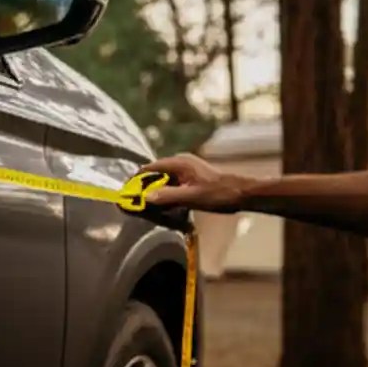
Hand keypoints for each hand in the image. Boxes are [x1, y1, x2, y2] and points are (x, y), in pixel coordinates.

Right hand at [141, 153, 255, 212]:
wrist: (241, 193)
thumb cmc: (218, 194)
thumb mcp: (191, 197)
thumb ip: (167, 196)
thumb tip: (145, 198)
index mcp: (179, 162)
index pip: (148, 168)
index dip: (135, 180)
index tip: (125, 192)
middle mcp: (180, 161)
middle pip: (154, 173)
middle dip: (143, 186)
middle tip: (134, 201)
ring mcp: (186, 168)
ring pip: (162, 178)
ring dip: (154, 190)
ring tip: (146, 205)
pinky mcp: (190, 176)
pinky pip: (171, 182)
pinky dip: (165, 191)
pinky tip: (164, 204)